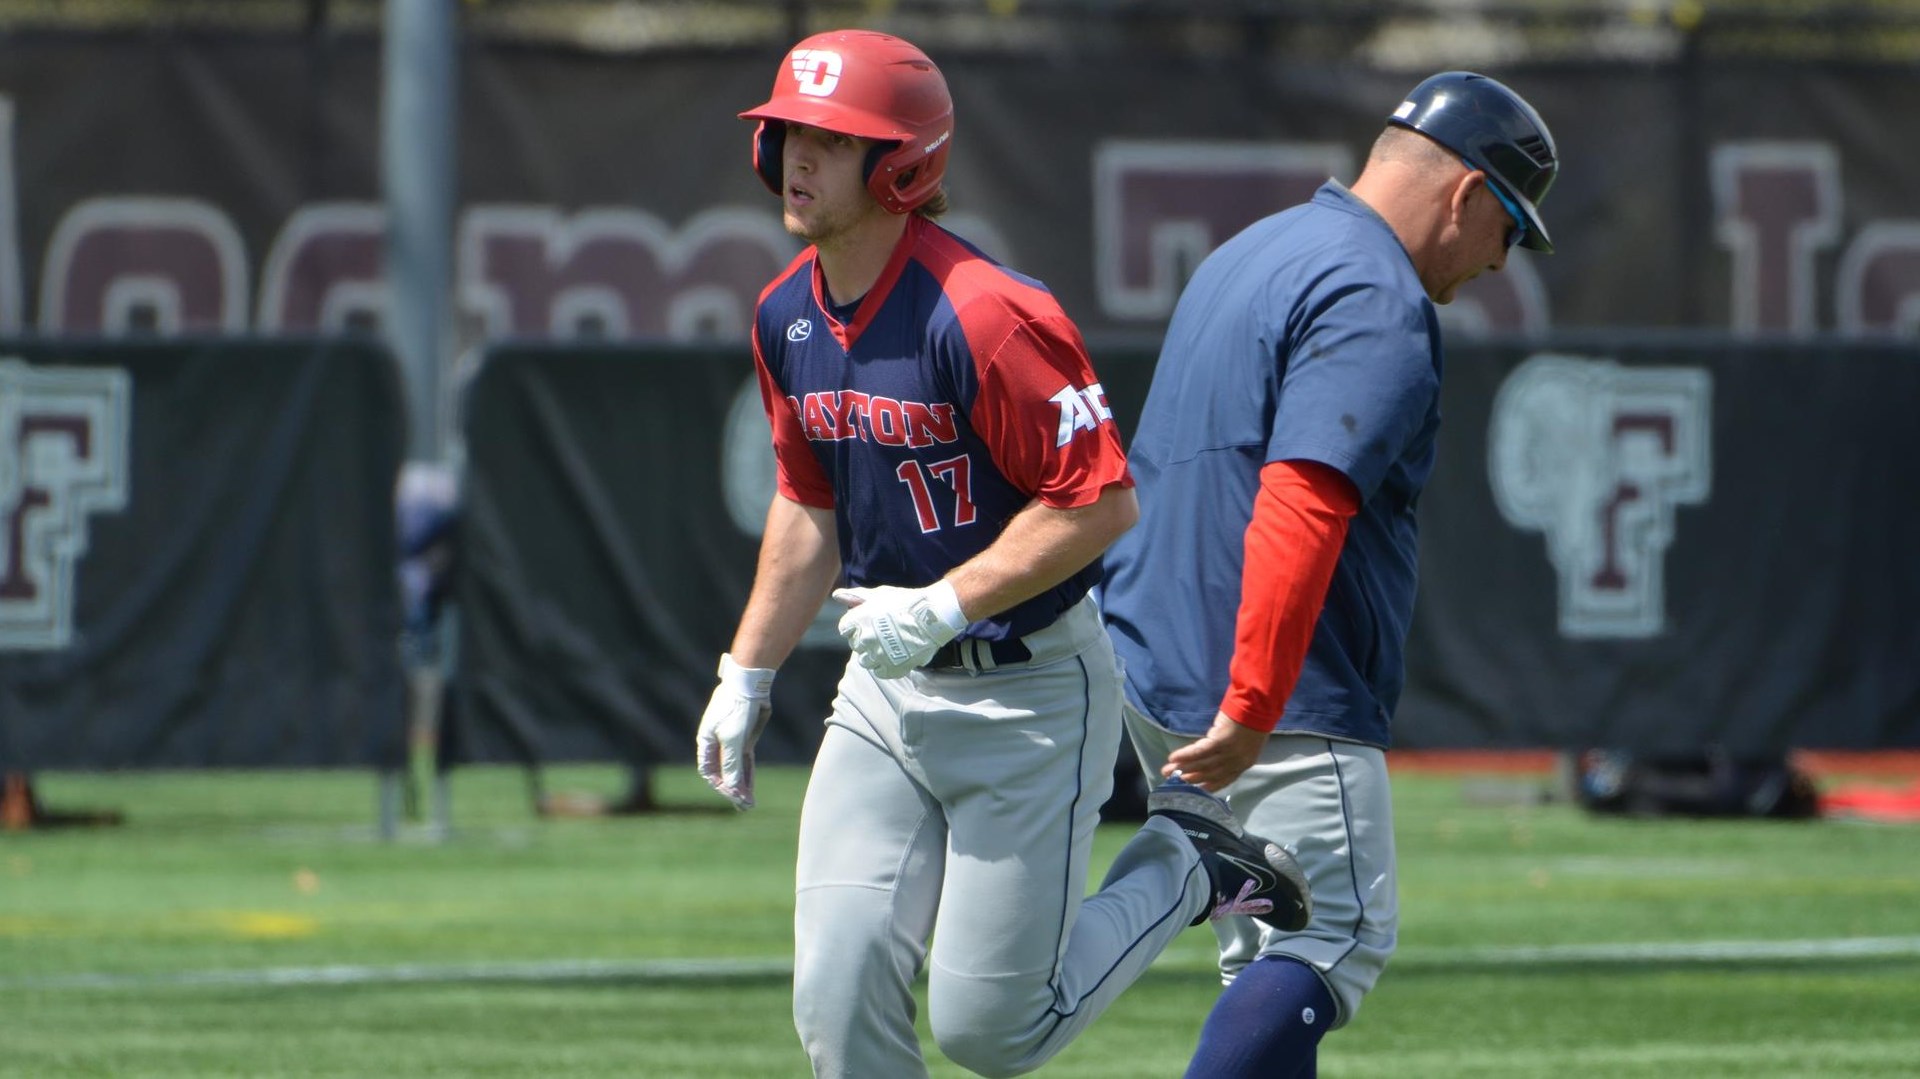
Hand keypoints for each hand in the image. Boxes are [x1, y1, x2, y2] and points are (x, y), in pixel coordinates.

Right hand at [696, 654, 774, 809]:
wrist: (749, 684)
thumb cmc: (736, 708)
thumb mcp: (733, 738)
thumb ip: (732, 763)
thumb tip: (733, 787)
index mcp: (706, 743)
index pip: (709, 772)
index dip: (720, 785)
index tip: (733, 796)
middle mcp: (717, 744)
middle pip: (723, 772)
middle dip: (733, 790)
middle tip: (744, 806)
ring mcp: (731, 741)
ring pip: (735, 768)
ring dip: (741, 785)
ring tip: (748, 804)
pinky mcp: (744, 739)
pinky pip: (744, 761)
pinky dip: (748, 774)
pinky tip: (751, 788)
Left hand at [833, 580, 967, 678]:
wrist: (932, 616)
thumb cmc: (905, 601)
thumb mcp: (879, 595)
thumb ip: (856, 597)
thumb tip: (837, 595)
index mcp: (858, 620)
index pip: (845, 628)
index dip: (856, 625)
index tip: (868, 621)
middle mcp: (865, 639)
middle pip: (855, 645)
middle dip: (865, 639)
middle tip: (882, 632)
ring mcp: (878, 655)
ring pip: (865, 661)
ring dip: (873, 654)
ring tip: (887, 645)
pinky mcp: (892, 667)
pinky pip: (879, 671)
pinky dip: (884, 666)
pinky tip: (894, 656)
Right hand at [1163, 712, 1269, 790]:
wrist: (1258, 704)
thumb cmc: (1253, 719)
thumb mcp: (1245, 743)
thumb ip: (1230, 753)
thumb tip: (1211, 758)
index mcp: (1244, 763)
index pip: (1224, 779)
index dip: (1208, 786)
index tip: (1194, 790)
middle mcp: (1236, 762)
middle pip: (1209, 774)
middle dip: (1189, 779)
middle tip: (1173, 782)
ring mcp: (1229, 753)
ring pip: (1202, 764)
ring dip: (1183, 768)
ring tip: (1167, 771)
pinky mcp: (1221, 741)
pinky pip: (1200, 751)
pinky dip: (1185, 755)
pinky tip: (1173, 758)